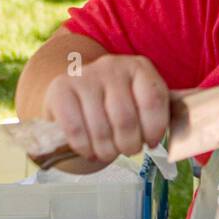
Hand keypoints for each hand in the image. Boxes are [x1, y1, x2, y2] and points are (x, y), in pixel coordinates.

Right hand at [42, 55, 169, 164]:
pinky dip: (84, 148)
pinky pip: (75, 130)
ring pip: (100, 128)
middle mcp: (112, 66)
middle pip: (125, 119)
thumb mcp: (139, 102)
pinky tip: (89, 150)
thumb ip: (154, 117)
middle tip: (128, 150)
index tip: (151, 142)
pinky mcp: (60, 89)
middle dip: (129, 145)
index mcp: (139, 68)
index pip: (153, 100)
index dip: (154, 129)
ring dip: (107, 151)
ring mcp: (84, 76)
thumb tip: (157, 141)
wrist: (77, 92)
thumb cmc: (115, 103)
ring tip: (108, 152)